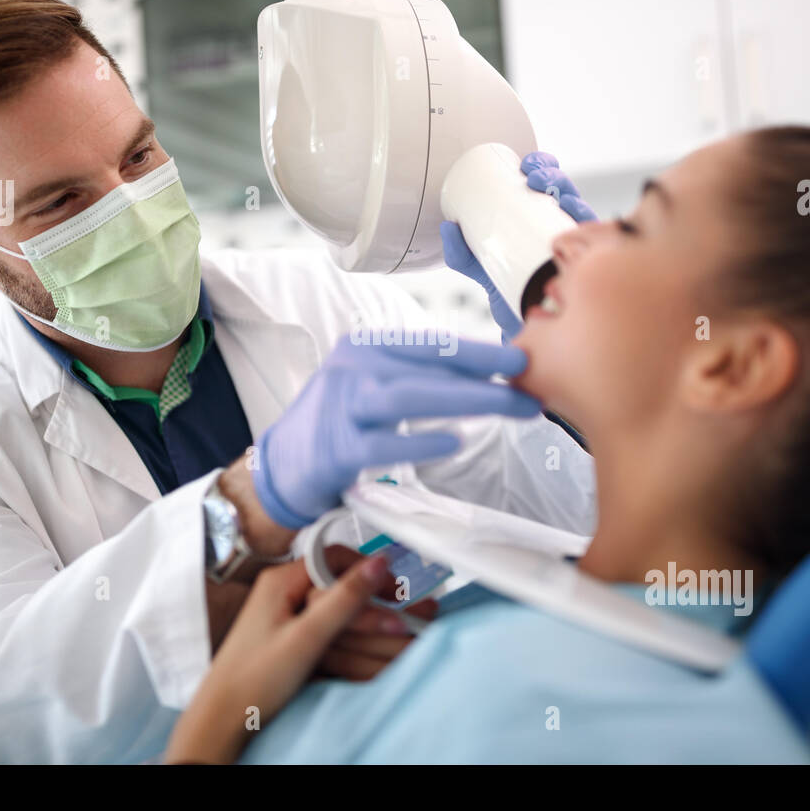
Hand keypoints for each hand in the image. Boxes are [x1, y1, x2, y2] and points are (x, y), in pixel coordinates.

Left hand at [166, 553, 401, 763]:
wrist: (222, 720)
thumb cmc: (254, 681)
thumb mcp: (307, 637)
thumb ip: (344, 598)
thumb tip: (379, 562)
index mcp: (280, 580)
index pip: (334, 558)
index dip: (368, 570)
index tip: (396, 590)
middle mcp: (280, 590)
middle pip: (336, 580)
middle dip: (373, 596)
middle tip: (404, 611)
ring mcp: (282, 612)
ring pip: (333, 603)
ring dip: (364, 614)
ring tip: (395, 627)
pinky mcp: (286, 634)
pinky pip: (324, 622)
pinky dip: (348, 630)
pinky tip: (365, 641)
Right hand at [251, 335, 539, 528]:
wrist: (282, 466)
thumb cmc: (341, 424)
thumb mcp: (373, 386)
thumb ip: (419, 378)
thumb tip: (488, 377)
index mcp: (365, 347)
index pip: (429, 344)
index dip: (477, 351)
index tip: (519, 359)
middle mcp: (352, 369)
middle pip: (426, 368)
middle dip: (483, 376)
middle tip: (527, 386)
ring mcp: (342, 408)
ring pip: (408, 397)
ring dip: (464, 400)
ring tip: (505, 406)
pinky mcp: (336, 450)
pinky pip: (383, 444)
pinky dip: (420, 441)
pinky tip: (454, 440)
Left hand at [442, 150, 597, 341]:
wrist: (520, 330)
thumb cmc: (508, 291)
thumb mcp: (479, 268)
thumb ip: (461, 252)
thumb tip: (448, 227)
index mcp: (541, 219)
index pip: (547, 184)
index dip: (542, 167)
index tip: (524, 165)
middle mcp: (563, 228)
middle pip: (567, 191)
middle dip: (554, 175)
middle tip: (534, 179)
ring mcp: (578, 246)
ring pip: (583, 211)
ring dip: (572, 194)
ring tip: (553, 193)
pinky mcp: (586, 267)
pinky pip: (598, 245)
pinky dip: (590, 229)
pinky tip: (578, 222)